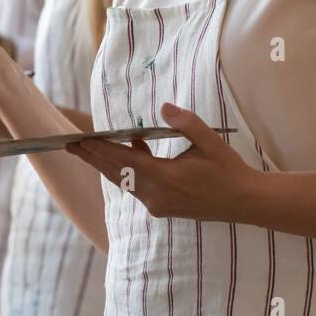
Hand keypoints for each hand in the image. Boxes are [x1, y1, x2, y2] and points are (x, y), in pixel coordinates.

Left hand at [66, 102, 253, 221]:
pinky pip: (137, 188)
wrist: (244, 202)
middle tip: (70, 145)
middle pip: (116, 174)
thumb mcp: (209, 141)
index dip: (100, 150)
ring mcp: (158, 205)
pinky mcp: (162, 208)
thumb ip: (185, 122)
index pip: (124, 161)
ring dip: (107, 165)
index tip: (80, 140)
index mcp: (165, 178)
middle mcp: (156, 195)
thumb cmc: (228, 169)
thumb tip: (164, 107)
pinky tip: (129, 154)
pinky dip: (128, 172)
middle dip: (93, 158)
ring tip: (87, 150)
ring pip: (125, 182)